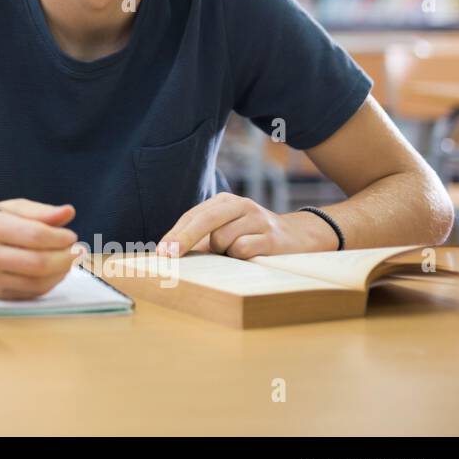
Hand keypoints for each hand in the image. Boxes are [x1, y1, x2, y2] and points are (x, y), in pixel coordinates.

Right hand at [0, 200, 80, 299]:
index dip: (60, 237)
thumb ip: (38, 212)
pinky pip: (31, 293)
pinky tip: (53, 272)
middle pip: (39, 262)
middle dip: (66, 257)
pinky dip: (49, 283)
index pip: (35, 235)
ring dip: (61, 272)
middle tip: (76, 250)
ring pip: (38, 282)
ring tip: (67, 260)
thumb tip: (69, 212)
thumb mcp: (4, 210)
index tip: (70, 236)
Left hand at [157, 193, 338, 259]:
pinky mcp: (272, 236)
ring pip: (222, 239)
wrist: (298, 238)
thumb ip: (201, 240)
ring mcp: (257, 218)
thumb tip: (169, 255)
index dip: (175, 234)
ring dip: (223, 252)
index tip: (161, 251)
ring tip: (237, 252)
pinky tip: (252, 255)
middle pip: (203, 220)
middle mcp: (239, 205)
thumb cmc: (251, 238)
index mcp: (223, 202)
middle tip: (168, 256)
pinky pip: (243, 249)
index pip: (192, 216)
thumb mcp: (226, 232)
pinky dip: (241, 257)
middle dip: (182, 239)